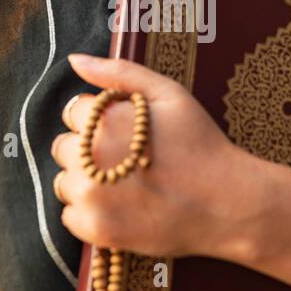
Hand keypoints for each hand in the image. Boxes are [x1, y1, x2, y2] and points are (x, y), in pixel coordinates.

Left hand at [50, 53, 262, 260]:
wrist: (226, 204)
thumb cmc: (201, 145)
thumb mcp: (169, 94)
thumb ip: (119, 73)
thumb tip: (75, 60)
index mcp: (105, 120)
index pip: (74, 112)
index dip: (101, 120)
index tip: (127, 133)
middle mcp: (90, 158)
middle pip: (63, 147)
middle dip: (88, 150)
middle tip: (127, 161)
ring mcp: (90, 197)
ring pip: (65, 182)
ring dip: (86, 182)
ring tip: (126, 185)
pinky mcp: (95, 230)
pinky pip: (71, 216)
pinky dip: (90, 214)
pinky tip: (123, 208)